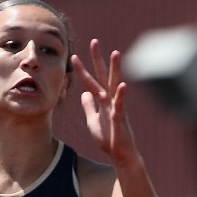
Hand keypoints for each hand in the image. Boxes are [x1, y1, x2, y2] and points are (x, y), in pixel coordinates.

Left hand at [72, 39, 139, 166]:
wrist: (121, 155)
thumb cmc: (109, 139)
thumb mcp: (93, 121)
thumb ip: (89, 106)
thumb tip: (84, 93)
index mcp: (102, 101)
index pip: (90, 81)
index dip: (81, 70)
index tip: (74, 57)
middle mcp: (110, 100)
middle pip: (103, 76)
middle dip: (98, 59)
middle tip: (94, 42)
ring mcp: (116, 107)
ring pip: (114, 85)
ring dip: (115, 69)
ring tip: (115, 53)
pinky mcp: (121, 118)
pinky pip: (121, 105)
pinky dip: (122, 95)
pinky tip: (123, 85)